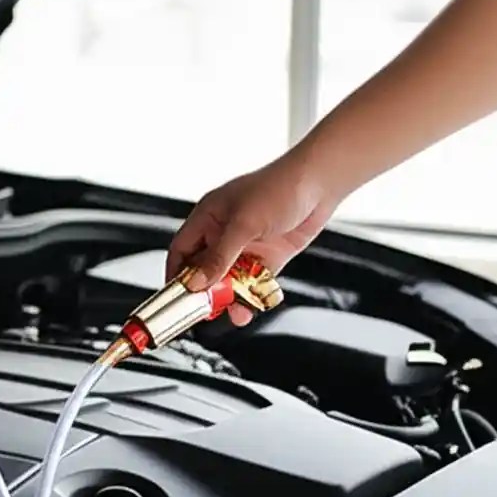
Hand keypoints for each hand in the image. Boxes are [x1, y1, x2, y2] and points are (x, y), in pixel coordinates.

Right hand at [166, 154, 340, 325]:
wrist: (321, 184)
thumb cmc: (279, 188)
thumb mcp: (244, 224)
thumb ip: (218, 256)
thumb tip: (195, 282)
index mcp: (208, 218)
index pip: (181, 250)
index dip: (175, 274)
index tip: (175, 298)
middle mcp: (223, 233)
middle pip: (203, 270)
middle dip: (203, 292)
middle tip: (205, 310)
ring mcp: (245, 247)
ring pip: (228, 281)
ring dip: (229, 299)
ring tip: (234, 312)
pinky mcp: (266, 258)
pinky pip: (252, 284)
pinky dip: (250, 297)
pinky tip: (251, 306)